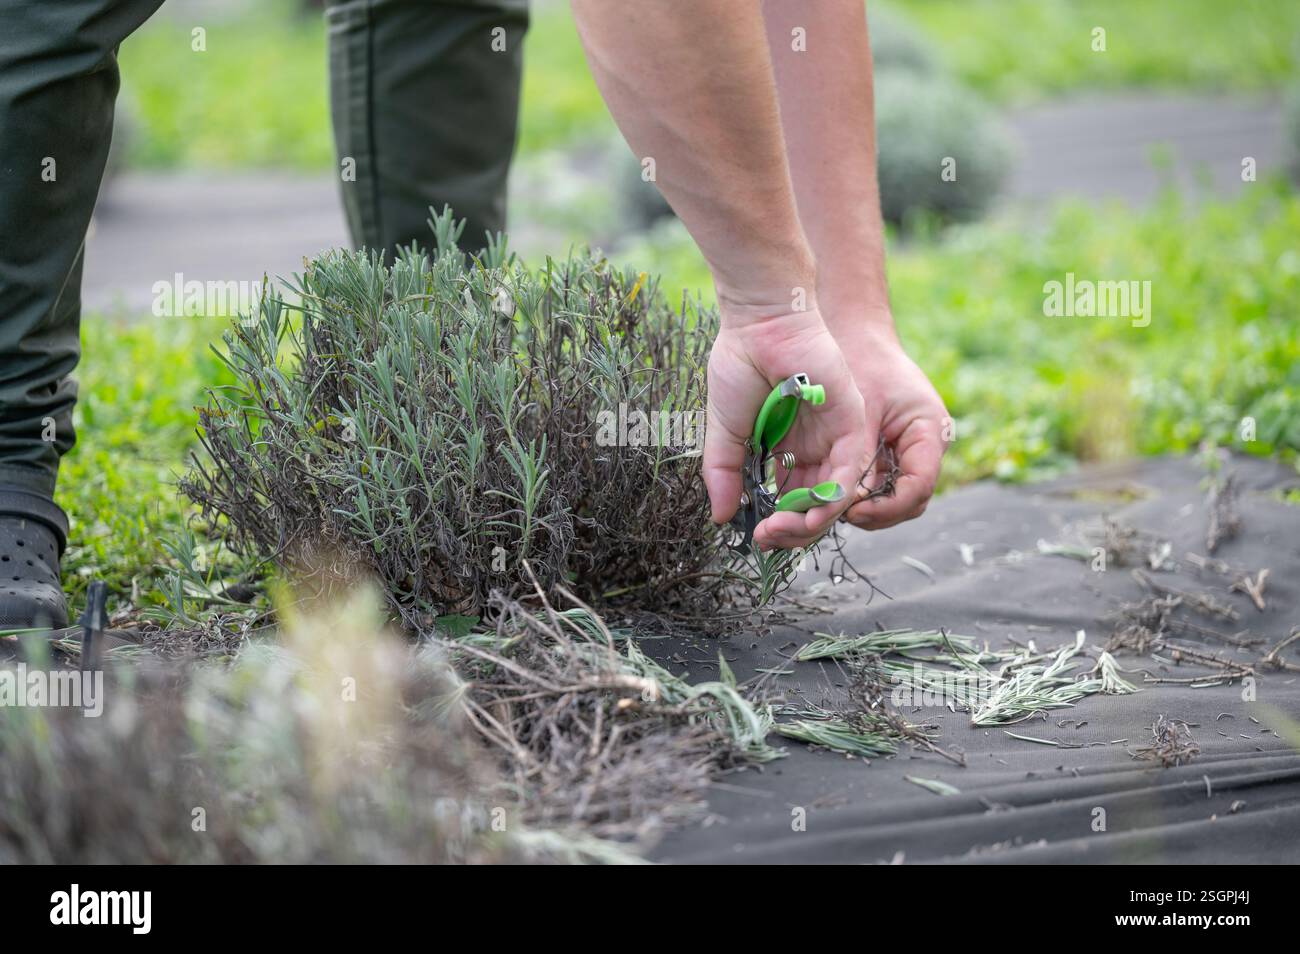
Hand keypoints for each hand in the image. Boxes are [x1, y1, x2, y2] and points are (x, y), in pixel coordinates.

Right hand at [704, 309, 866, 549]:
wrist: (760, 321)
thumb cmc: (740, 364)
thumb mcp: (723, 429)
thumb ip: (725, 472)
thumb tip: (720, 518)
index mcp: (785, 448)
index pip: (789, 501)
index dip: (776, 525)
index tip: (754, 536)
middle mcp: (813, 447)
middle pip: (814, 506)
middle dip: (793, 531)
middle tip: (767, 539)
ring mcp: (833, 436)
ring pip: (833, 496)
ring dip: (811, 522)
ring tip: (784, 532)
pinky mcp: (850, 422)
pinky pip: (849, 470)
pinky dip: (833, 497)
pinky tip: (811, 513)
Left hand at [833, 325, 948, 528]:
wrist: (857, 337)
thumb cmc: (862, 361)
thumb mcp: (861, 408)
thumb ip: (860, 455)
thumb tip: (849, 502)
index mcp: (930, 431)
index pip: (918, 486)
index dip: (888, 507)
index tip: (853, 512)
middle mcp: (925, 449)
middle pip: (909, 501)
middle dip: (875, 515)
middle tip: (837, 517)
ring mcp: (909, 455)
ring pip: (893, 501)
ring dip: (864, 512)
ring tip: (830, 513)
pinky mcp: (890, 457)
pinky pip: (878, 488)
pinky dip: (856, 498)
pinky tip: (827, 501)